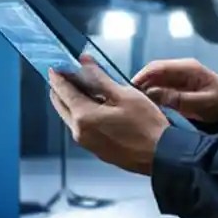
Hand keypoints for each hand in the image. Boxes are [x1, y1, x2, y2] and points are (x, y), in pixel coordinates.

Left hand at [48, 55, 168, 175]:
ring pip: (70, 115)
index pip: (62, 90)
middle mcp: (79, 131)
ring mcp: (86, 142)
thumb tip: (84, 61)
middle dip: (61, 87)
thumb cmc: (146, 125)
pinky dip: (82, 112)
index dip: (57, 74)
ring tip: (85, 85)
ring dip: (72, 99)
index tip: (56, 64)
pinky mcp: (95, 148)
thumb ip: (99, 78)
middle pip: (60, 104)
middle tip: (69, 72)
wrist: (162, 155)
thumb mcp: (124, 95)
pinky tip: (96, 104)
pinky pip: (81, 126)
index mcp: (83, 116)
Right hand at [131, 58, 217, 123]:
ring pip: (154, 82)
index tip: (131, 88)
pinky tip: (145, 106)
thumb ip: (178, 98)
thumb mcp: (202, 102)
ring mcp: (177, 79)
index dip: (143, 76)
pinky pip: (159, 90)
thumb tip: (154, 94)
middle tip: (129, 99)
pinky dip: (151, 96)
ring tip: (134, 104)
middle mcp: (179, 70)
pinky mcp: (176, 89)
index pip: (158, 67)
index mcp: (186, 68)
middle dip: (140, 84)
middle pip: (153, 73)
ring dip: (144, 91)